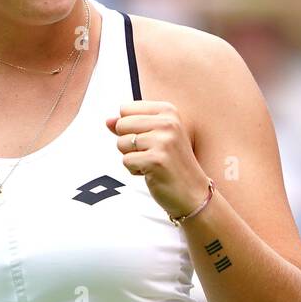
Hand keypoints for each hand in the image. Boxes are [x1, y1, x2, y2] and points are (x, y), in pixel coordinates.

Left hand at [105, 101, 210, 219]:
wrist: (193, 192)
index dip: (129, 127)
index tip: (149, 139)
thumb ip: (130, 126)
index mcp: (168, 111)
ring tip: (151, 162)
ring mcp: (163, 141)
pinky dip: (134, 170)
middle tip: (149, 153)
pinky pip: (126, 161)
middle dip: (128, 143)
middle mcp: (168, 122)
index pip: (125, 109)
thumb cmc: (171, 163)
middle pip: (121, 124)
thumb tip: (108, 120)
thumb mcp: (154, 137)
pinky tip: (152, 172)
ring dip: (131, 157)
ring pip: (121, 143)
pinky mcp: (156, 160)